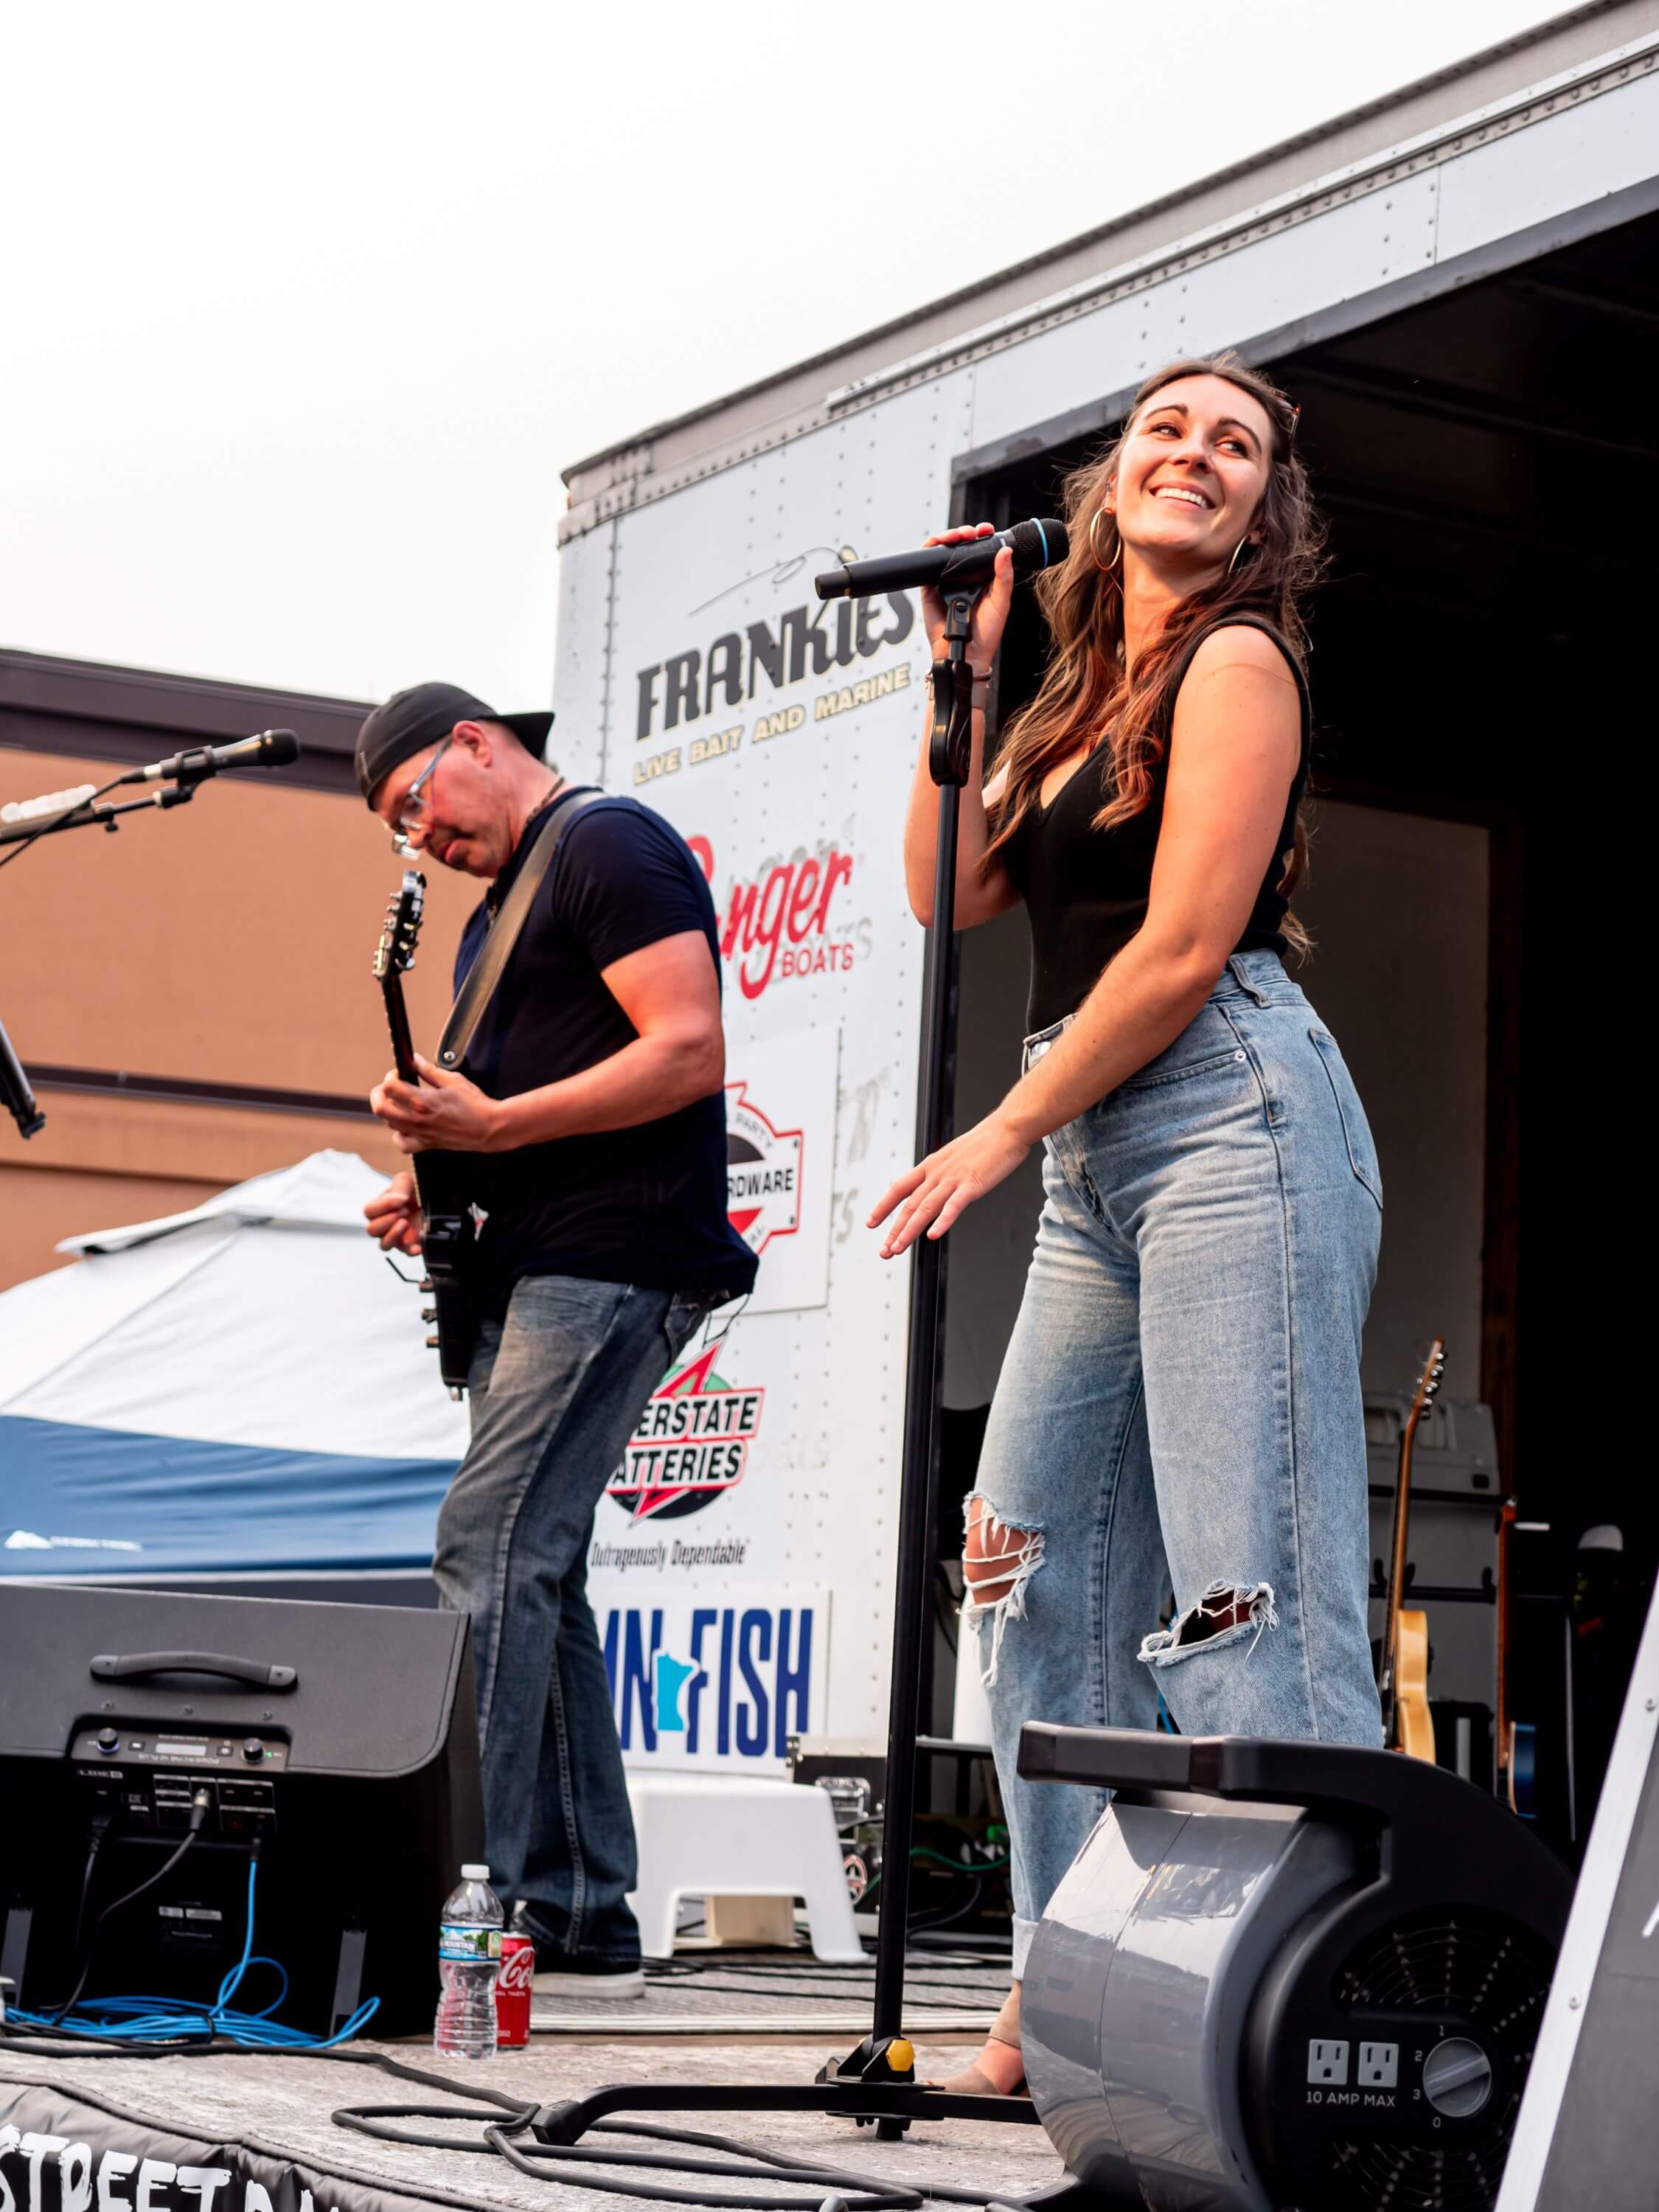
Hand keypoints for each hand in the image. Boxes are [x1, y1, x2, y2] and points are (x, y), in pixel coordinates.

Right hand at [364, 1171, 421, 1254]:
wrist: (431, 1200)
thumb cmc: (414, 1190)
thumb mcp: (406, 1181)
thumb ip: (399, 1186)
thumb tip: (399, 1200)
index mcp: (378, 1209)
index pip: (369, 1212)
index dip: (383, 1206)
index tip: (401, 1200)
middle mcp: (383, 1226)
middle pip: (371, 1230)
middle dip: (388, 1219)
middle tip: (405, 1210)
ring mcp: (396, 1238)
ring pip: (384, 1245)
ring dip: (394, 1234)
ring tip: (406, 1223)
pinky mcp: (410, 1246)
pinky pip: (406, 1253)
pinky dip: (411, 1251)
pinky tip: (417, 1247)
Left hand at [369, 1054, 508, 1153]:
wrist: (490, 1128)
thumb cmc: (476, 1105)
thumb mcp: (453, 1080)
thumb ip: (430, 1070)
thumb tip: (416, 1060)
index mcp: (424, 1101)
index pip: (390, 1087)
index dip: (390, 1076)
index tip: (399, 1073)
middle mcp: (418, 1120)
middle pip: (380, 1108)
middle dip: (379, 1093)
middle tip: (388, 1087)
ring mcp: (420, 1134)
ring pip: (389, 1123)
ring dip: (390, 1110)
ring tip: (401, 1103)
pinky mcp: (427, 1144)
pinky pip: (402, 1144)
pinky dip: (399, 1135)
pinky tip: (405, 1126)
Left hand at [867, 1111, 1030, 1257]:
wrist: (1007, 1129)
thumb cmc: (985, 1143)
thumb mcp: (954, 1157)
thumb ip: (942, 1174)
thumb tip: (934, 1189)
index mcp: (931, 1166)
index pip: (899, 1188)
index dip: (883, 1206)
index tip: (871, 1222)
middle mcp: (937, 1173)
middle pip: (909, 1204)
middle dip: (894, 1229)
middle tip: (885, 1249)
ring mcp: (953, 1179)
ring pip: (924, 1208)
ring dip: (909, 1230)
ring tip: (898, 1247)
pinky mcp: (971, 1184)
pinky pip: (953, 1206)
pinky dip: (942, 1221)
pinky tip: (933, 1234)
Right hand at [920, 524, 1014, 673]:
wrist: (966, 653)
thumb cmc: (986, 633)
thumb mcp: (1001, 602)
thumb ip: (1004, 577)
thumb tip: (1005, 552)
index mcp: (983, 577)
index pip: (982, 550)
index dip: (983, 536)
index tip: (986, 530)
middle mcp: (964, 577)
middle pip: (961, 546)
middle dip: (964, 533)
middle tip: (970, 533)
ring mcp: (946, 581)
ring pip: (944, 551)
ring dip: (948, 537)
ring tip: (955, 536)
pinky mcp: (930, 587)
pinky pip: (927, 565)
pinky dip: (930, 549)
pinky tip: (938, 544)